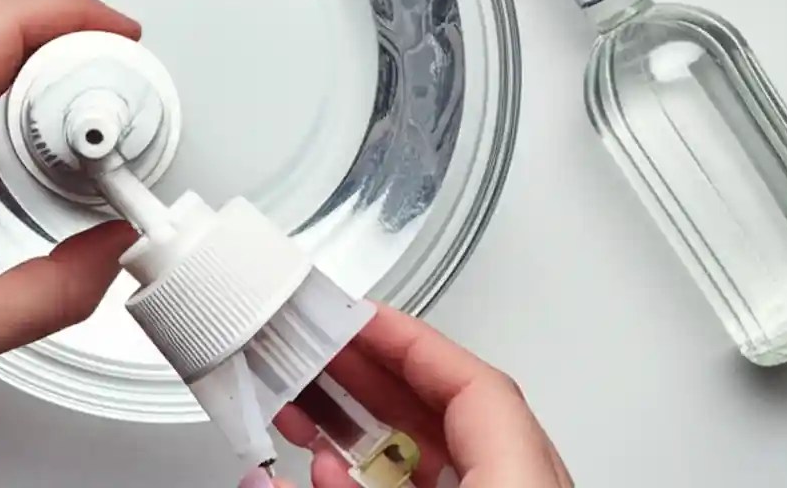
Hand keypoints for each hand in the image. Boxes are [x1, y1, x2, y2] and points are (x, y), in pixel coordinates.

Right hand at [274, 306, 570, 487]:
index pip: (476, 384)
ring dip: (370, 427)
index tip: (352, 315)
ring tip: (309, 406)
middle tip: (317, 347)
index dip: (407, 340)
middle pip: (457, 410)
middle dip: (376, 375)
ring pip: (447, 452)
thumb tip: (264, 479)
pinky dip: (389, 475)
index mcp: (522, 484)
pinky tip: (333, 471)